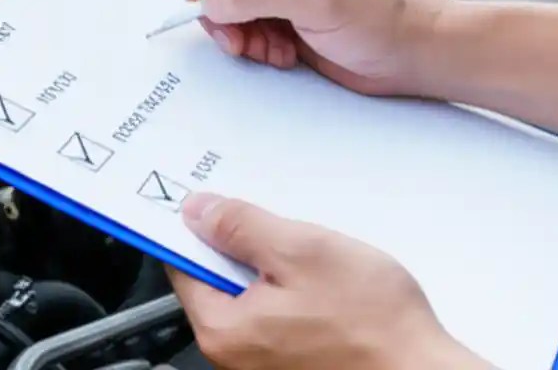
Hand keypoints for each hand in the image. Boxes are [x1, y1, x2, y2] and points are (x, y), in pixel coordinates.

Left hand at [168, 193, 489, 369]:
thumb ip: (240, 227)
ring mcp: (264, 364)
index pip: (181, 264)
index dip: (194, 227)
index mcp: (222, 329)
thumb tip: (199, 212)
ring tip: (313, 259)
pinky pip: (278, 317)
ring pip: (252, 296)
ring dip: (274, 269)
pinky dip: (294, 294)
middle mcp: (234, 355)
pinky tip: (326, 286)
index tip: (207, 203)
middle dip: (242, 246)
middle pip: (216, 280)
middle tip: (278, 227)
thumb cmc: (375, 328)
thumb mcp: (300, 251)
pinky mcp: (294, 364)